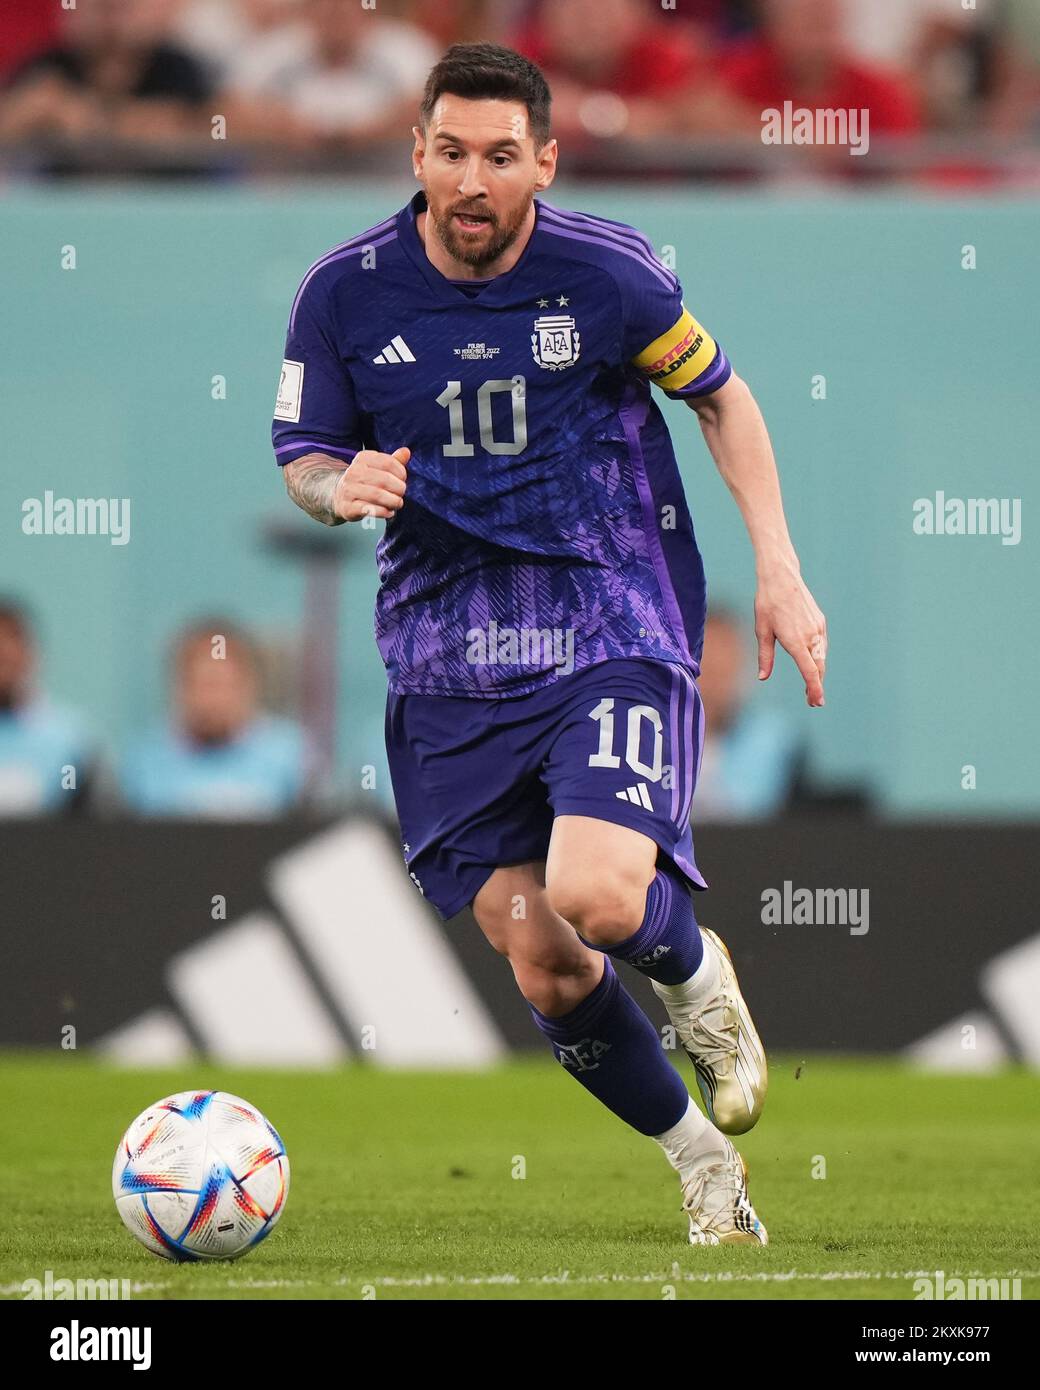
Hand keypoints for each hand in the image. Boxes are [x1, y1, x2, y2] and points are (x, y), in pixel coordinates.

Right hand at [333, 446, 408, 521]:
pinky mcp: (348, 507)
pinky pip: (369, 510)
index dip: (401, 472)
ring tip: (398, 503)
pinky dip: (384, 512)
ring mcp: (349, 490)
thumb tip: (406, 451)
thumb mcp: (377, 468)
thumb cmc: (364, 482)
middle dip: (398, 488)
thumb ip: (393, 461)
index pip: (388, 462)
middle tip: (401, 494)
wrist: (339, 497)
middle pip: (384, 480)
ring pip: (377, 495)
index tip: (403, 480)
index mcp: (363, 458)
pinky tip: (389, 512)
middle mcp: (354, 472)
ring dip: (393, 501)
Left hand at [754, 562, 826, 706]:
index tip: (817, 701)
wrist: (781, 577)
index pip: (809, 671)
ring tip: (812, 685)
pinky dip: (818, 657)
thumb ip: (765, 656)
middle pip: (818, 667)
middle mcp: (810, 636)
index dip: (814, 688)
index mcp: (795, 641)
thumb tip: (763, 677)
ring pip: (821, 656)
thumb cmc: (767, 604)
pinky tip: (812, 661)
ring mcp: (817, 628)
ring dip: (818, 672)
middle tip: (812, 701)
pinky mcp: (820, 621)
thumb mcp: (762, 631)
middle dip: (816, 685)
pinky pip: (821, 644)